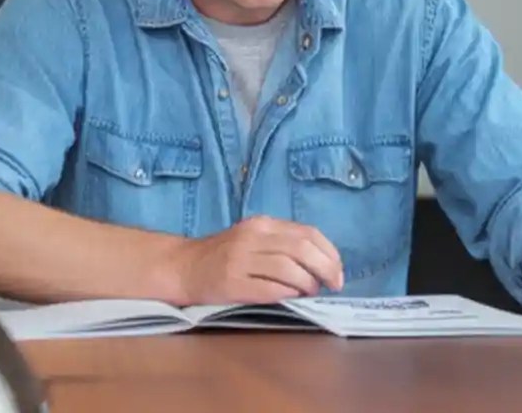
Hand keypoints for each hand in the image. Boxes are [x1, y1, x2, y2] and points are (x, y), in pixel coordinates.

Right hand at [167, 215, 344, 304]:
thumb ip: (284, 244)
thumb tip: (323, 263)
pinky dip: (288, 293)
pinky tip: (292, 297)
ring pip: (288, 268)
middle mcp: (252, 237)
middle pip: (302, 249)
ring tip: (310, 292)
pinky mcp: (231, 283)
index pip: (307, 233)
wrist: (182, 267)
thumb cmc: (225, 255)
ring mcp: (240, 260)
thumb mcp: (255, 238)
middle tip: (334, 284)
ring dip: (307, 283)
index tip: (338, 271)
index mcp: (263, 224)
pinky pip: (269, 289)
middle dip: (326, 268)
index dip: (329, 253)